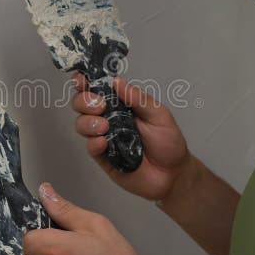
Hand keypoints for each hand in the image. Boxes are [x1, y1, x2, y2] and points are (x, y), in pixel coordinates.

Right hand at [71, 73, 191, 200]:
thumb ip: (138, 98)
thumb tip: (117, 81)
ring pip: (81, 124)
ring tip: (104, 126)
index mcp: (121, 104)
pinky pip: (90, 148)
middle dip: (84, 101)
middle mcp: (109, 118)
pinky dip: (93, 143)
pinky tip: (104, 142)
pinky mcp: (104, 157)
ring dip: (88, 122)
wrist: (173, 174)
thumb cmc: (169, 142)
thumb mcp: (159, 115)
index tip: (81, 80)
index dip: (84, 82)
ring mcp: (105, 137)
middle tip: (99, 105)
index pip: (97, 89)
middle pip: (82, 104)